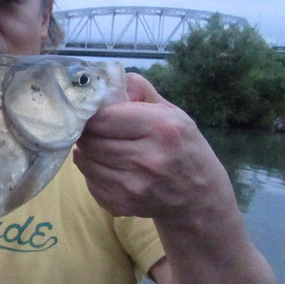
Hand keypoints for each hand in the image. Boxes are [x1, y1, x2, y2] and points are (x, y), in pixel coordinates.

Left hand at [73, 73, 224, 219]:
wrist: (199, 196)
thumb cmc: (184, 147)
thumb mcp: (173, 113)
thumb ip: (140, 91)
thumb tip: (107, 78)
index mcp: (161, 128)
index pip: (102, 118)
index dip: (92, 115)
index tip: (92, 114)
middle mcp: (147, 159)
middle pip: (90, 140)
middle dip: (87, 133)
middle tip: (93, 131)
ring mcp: (134, 186)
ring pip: (85, 162)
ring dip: (87, 153)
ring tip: (100, 147)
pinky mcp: (123, 205)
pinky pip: (90, 183)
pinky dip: (93, 173)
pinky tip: (108, 168)